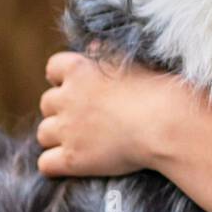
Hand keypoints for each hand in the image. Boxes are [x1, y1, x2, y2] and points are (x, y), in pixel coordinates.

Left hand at [37, 51, 182, 177]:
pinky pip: (46, 164)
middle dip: (62, 110)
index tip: (77, 86)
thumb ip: (107, 52)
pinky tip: (73, 164)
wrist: (168, 125)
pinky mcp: (73, 159)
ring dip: (58, 137)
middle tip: (86, 118)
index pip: (54, 68)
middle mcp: (67, 98)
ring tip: (82, 142)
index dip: (63, 78)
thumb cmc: (160, 90)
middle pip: (47, 103)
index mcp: (81, 70)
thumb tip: (92, 47)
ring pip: (44, 133)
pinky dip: (56, 165)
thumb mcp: (134, 61)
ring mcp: (68, 130)